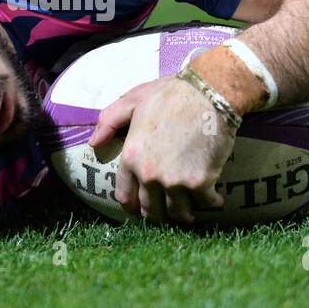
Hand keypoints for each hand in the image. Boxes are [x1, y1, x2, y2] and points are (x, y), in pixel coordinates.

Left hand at [89, 77, 234, 224]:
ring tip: (190, 211)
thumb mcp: (133, 100)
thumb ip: (109, 121)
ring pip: (177, 213)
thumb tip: (94, 143)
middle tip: (166, 211)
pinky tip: (214, 199)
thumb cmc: (171, 94)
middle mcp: (149, 174)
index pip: (125, 196)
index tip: (141, 209)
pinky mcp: (200, 182)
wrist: (209, 93)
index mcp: (131, 157)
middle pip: (151, 211)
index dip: (133, 207)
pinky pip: (204, 204)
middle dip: (158, 214)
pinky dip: (210, 203)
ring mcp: (175, 181)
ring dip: (183, 214)